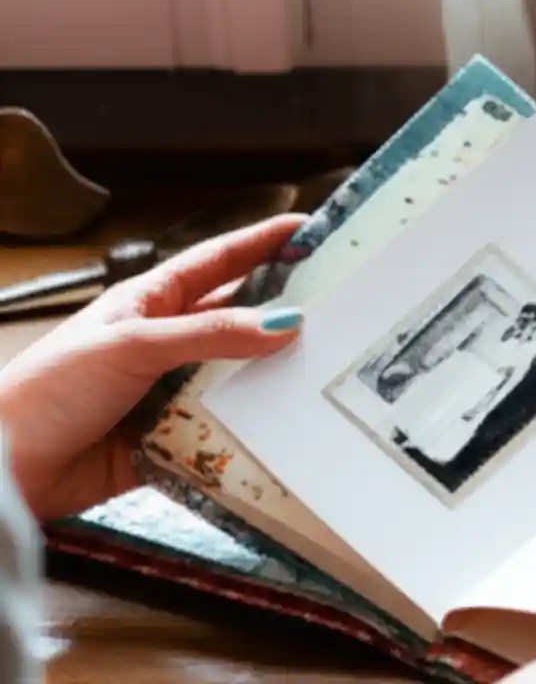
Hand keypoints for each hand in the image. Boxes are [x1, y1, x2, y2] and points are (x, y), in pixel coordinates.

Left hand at [0, 215, 307, 521]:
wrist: (5, 467)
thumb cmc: (48, 390)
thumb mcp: (133, 345)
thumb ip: (210, 335)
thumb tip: (284, 324)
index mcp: (150, 302)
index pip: (219, 262)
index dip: (264, 242)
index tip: (310, 229)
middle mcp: (167, 343)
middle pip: (239, 322)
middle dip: (285, 316)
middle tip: (340, 311)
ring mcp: (170, 391)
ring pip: (239, 379)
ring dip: (272, 380)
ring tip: (325, 374)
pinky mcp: (172, 439)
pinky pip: (225, 432)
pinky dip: (251, 434)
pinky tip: (284, 433)